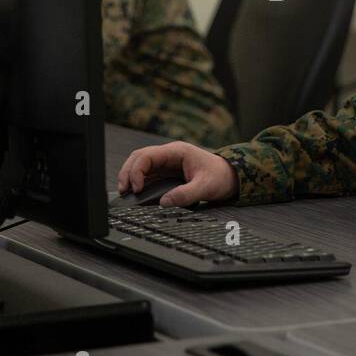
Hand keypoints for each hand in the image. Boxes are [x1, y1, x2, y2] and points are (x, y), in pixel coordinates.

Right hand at [117, 142, 237, 207]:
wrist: (230, 177)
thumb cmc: (220, 177)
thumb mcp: (205, 187)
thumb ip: (185, 195)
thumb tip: (164, 203)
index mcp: (176, 152)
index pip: (147, 156)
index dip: (137, 171)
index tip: (137, 189)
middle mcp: (168, 155)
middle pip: (139, 158)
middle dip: (128, 173)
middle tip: (124, 191)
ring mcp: (166, 163)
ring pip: (140, 165)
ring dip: (131, 177)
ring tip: (125, 193)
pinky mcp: (167, 173)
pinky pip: (148, 175)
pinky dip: (139, 183)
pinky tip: (136, 194)